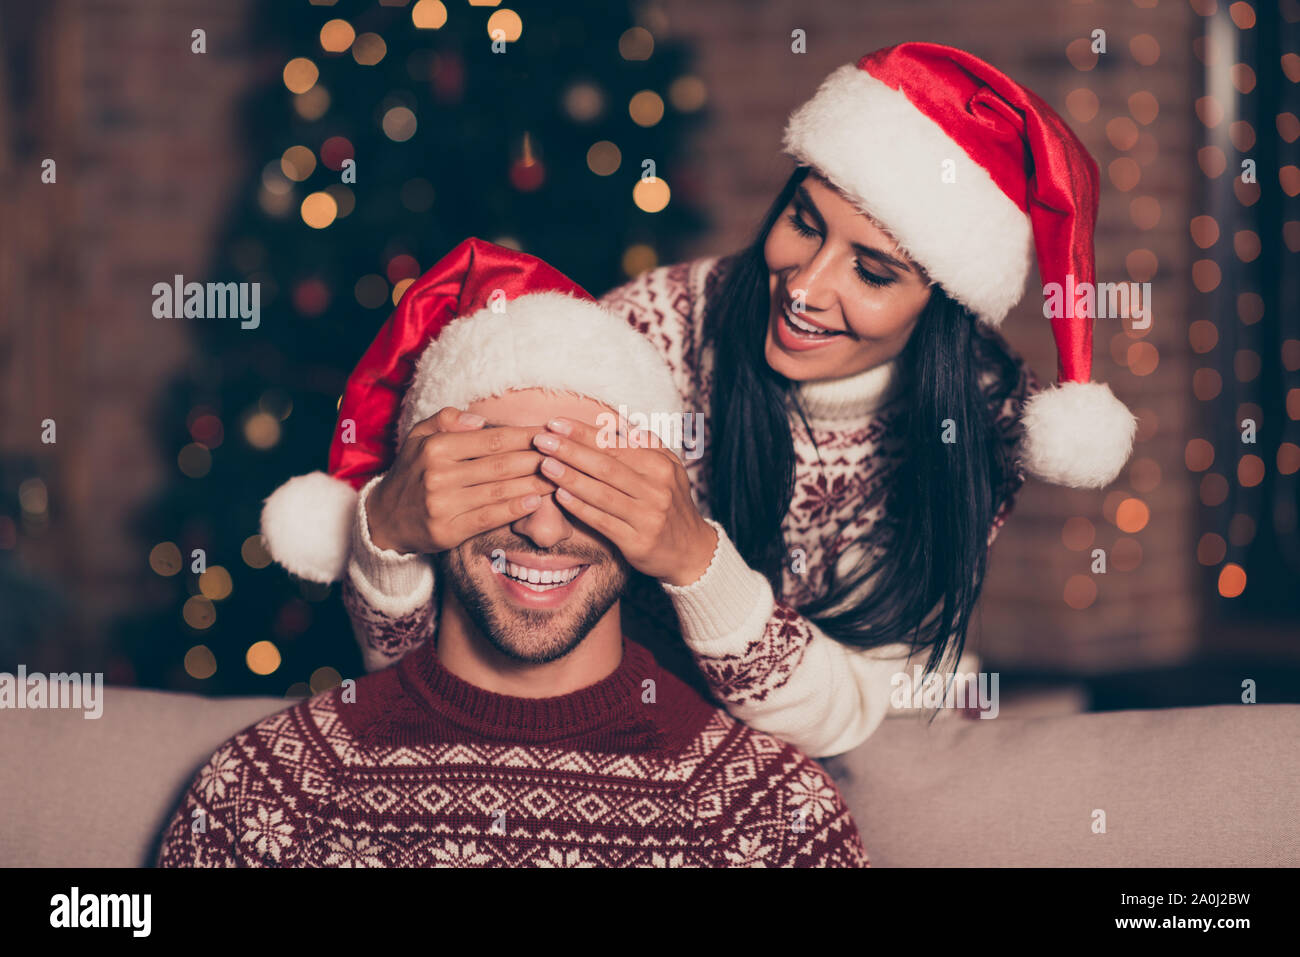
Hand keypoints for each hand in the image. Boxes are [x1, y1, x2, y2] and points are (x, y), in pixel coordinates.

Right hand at [365, 407, 556, 554]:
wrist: (385, 518)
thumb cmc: (413, 471)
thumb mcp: (419, 436)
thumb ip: (448, 419)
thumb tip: (481, 418)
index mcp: (436, 447)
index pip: (493, 439)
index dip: (526, 436)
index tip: (550, 434)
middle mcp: (439, 474)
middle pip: (501, 464)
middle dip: (538, 459)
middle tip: (565, 455)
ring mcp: (443, 504)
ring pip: (500, 491)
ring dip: (535, 483)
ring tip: (560, 477)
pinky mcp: (448, 530)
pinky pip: (490, 517)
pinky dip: (516, 509)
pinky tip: (537, 501)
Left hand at [531, 416, 717, 586]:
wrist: (692, 550)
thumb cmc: (671, 503)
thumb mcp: (669, 468)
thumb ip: (646, 444)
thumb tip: (618, 424)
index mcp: (660, 465)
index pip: (614, 445)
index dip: (583, 433)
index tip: (556, 423)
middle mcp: (656, 488)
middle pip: (605, 466)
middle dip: (570, 451)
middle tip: (541, 440)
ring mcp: (648, 516)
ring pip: (601, 493)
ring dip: (570, 477)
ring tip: (544, 464)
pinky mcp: (637, 542)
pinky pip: (603, 521)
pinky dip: (580, 508)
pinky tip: (560, 496)